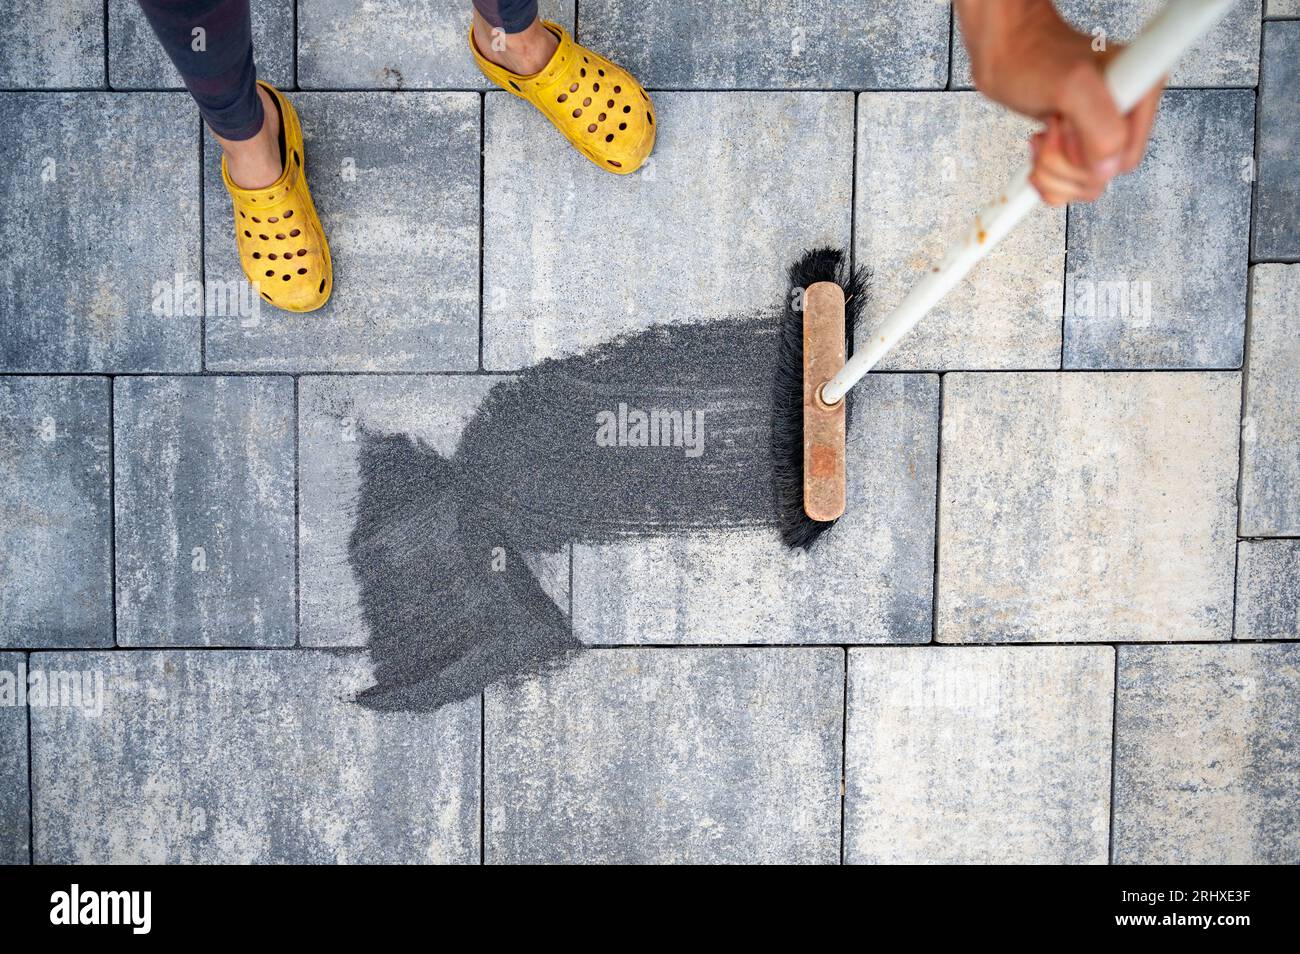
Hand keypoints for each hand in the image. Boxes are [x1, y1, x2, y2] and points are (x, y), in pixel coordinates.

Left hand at [955, 0, 1162, 204]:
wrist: (1004, 51)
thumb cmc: (1031, 57)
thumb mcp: (1073, 87)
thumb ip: (1102, 128)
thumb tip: (1108, 167)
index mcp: (1140, 95)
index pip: (1125, 160)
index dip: (1090, 155)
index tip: (1070, 124)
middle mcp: (1125, 114)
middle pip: (1101, 176)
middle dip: (1065, 162)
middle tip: (1053, 126)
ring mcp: (1101, 130)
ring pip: (1083, 183)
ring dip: (1051, 168)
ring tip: (1044, 132)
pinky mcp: (1078, 142)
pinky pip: (1068, 184)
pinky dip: (1046, 176)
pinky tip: (1040, 146)